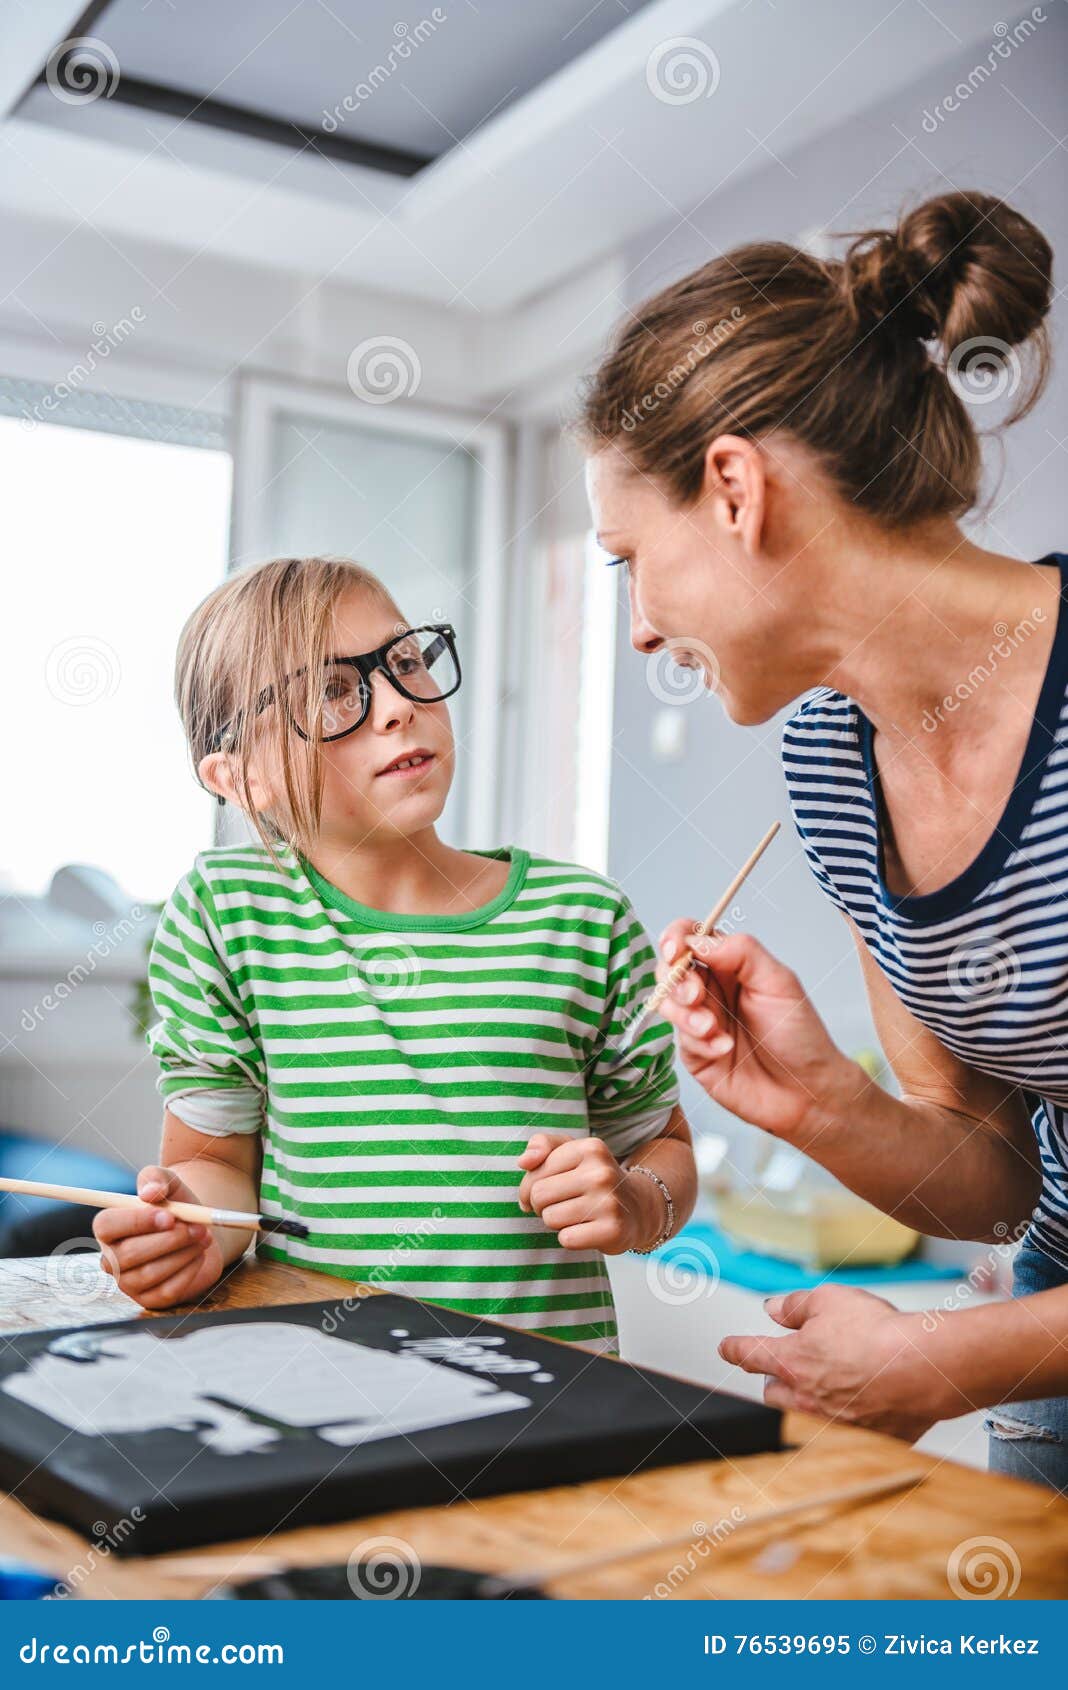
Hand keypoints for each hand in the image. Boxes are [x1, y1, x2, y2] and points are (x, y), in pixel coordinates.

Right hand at [93, 1165, 223, 1310]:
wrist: (198, 1229)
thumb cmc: (176, 1206)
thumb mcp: (169, 1183)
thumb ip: (157, 1179)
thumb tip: (150, 1192)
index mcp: (108, 1227)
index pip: (107, 1226)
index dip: (136, 1222)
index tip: (169, 1216)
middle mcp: (112, 1258)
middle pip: (129, 1254)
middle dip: (169, 1240)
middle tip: (197, 1227)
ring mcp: (129, 1282)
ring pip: (150, 1273)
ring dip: (183, 1253)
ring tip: (203, 1236)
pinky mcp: (150, 1299)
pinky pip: (167, 1291)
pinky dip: (189, 1271)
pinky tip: (198, 1255)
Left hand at [516, 1132, 662, 1253]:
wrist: (637, 1209)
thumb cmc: (593, 1179)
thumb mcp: (570, 1152)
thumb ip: (542, 1145)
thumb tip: (524, 1162)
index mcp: (590, 1147)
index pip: (534, 1172)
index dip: (531, 1186)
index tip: (549, 1189)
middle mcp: (602, 1172)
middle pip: (539, 1196)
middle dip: (542, 1205)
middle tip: (562, 1204)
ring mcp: (610, 1201)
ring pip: (550, 1218)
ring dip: (557, 1222)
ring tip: (576, 1215)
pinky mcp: (613, 1230)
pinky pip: (567, 1239)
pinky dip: (571, 1238)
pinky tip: (587, 1229)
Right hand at [656, 924, 860, 1146]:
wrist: (805, 1092)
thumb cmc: (799, 1036)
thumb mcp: (779, 983)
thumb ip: (741, 952)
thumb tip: (698, 940)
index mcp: (731, 966)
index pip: (691, 937)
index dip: (676, 937)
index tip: (677, 950)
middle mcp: (712, 990)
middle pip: (669, 968)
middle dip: (675, 980)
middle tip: (696, 996)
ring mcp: (700, 1021)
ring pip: (666, 1003)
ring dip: (685, 1014)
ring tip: (713, 1029)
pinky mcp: (695, 1053)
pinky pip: (680, 1039)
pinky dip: (700, 1042)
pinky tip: (726, 1049)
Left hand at [719, 1284, 962, 1439]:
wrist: (924, 1370)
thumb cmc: (878, 1334)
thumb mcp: (828, 1299)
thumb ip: (795, 1305)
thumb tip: (774, 1310)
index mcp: (790, 1361)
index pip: (748, 1354)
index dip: (734, 1348)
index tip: (727, 1347)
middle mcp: (806, 1398)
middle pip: (772, 1390)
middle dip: (774, 1376)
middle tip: (790, 1361)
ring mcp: (834, 1423)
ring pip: (806, 1412)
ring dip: (809, 1397)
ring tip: (834, 1377)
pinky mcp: (866, 1439)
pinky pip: (848, 1428)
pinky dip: (851, 1413)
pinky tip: (870, 1396)